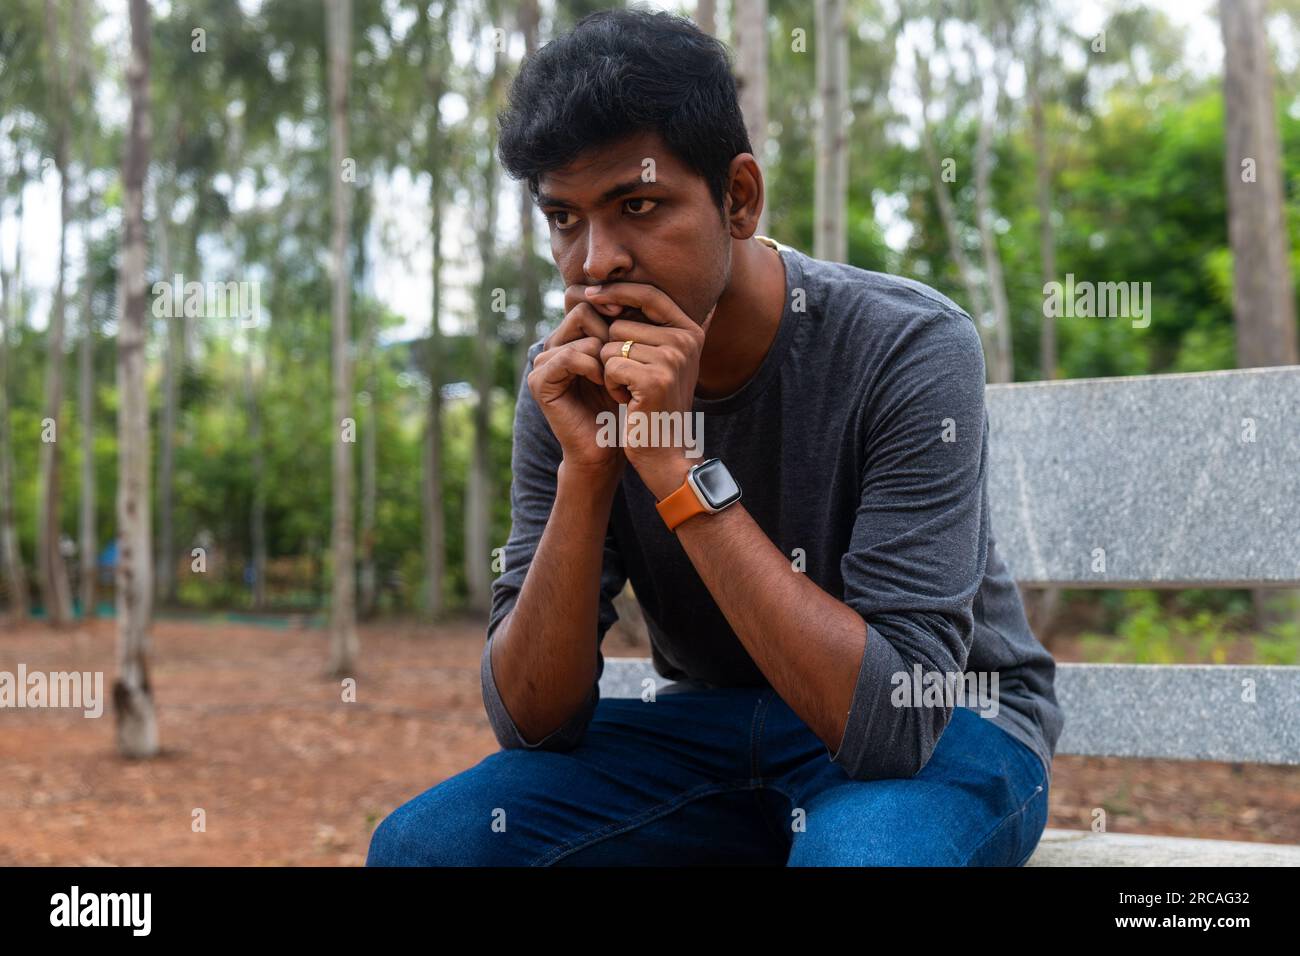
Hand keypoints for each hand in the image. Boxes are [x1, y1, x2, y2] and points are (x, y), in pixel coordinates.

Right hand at [527, 285, 626, 478]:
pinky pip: (569, 355)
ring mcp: (543, 360)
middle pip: (584, 307)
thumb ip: (629, 328)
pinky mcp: (539, 380)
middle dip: (612, 329)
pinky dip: (592, 366)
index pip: (588, 299)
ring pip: (580, 326)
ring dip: (606, 350)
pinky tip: (604, 383)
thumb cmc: (626, 405)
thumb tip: (647, 290)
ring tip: (616, 376)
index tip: (639, 323)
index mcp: (572, 336)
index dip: (614, 304)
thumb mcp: (631, 360)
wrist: (609, 446)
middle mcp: (554, 343)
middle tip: (626, 357)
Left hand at [585, 282, 717, 497]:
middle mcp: (686, 340)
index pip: (650, 293)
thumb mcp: (661, 360)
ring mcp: (672, 359)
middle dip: (614, 351)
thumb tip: (613, 290)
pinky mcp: (654, 378)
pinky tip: (627, 400)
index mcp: (691, 331)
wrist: (664, 451)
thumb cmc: (655, 404)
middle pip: (621, 323)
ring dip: (611, 370)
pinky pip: (610, 365)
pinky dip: (611, 384)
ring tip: (631, 390)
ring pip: (611, 345)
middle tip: (632, 379)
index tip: (591, 293)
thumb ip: (648, 326)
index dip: (618, 290)